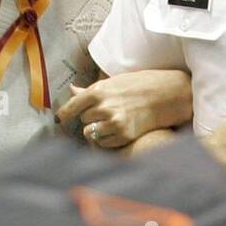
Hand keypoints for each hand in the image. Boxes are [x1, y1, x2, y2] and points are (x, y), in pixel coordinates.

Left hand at [57, 70, 192, 148]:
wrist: (166, 95)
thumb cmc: (139, 85)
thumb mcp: (113, 83)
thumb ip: (91, 91)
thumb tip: (72, 91)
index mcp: (98, 92)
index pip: (72, 107)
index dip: (64, 114)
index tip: (60, 119)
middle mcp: (103, 107)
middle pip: (83, 120)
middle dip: (90, 118)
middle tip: (104, 112)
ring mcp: (113, 123)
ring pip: (92, 133)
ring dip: (97, 130)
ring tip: (110, 122)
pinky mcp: (123, 135)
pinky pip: (104, 143)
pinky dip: (107, 139)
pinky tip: (118, 130)